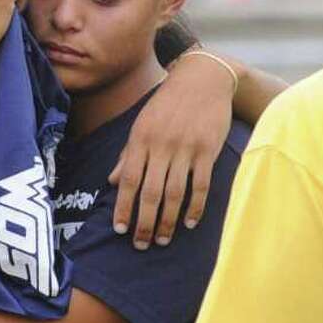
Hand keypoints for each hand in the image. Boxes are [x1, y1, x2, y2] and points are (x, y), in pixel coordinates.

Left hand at [107, 52, 234, 248]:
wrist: (202, 79)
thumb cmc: (167, 103)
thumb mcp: (142, 124)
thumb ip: (128, 154)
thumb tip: (114, 182)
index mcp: (141, 139)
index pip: (129, 180)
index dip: (124, 207)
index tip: (120, 229)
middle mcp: (161, 145)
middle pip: (151, 192)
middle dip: (145, 222)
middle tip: (141, 244)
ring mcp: (186, 148)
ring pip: (175, 193)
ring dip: (168, 220)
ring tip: (162, 240)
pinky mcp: (208, 150)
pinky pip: (201, 185)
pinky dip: (195, 207)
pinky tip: (189, 223)